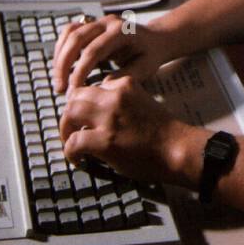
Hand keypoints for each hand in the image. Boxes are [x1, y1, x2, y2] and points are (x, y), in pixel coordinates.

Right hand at [52, 13, 176, 93]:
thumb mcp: (145, 68)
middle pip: (76, 39)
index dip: (80, 71)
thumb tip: (101, 86)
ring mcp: (97, 21)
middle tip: (61, 88)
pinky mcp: (90, 25)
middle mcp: (107, 22)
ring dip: (59, 57)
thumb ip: (124, 76)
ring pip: (69, 33)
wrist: (154, 40)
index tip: (73, 90)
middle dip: (64, 65)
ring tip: (58, 80)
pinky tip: (61, 67)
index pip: (93, 50)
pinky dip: (61, 49)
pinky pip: (69, 32)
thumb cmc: (150, 54)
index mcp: (121, 31)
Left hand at [60, 74, 202, 185]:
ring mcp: (109, 118)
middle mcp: (114, 96)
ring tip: (70, 143)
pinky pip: (74, 142)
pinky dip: (70, 152)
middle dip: (69, 114)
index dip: (85, 104)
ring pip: (69, 114)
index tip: (85, 118)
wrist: (178, 148)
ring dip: (65, 130)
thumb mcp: (141, 103)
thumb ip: (121, 103)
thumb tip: (96, 116)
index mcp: (125, 84)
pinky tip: (78, 160)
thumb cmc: (163, 132)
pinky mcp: (105, 140)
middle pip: (75, 96)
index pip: (92, 87)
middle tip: (71, 130)